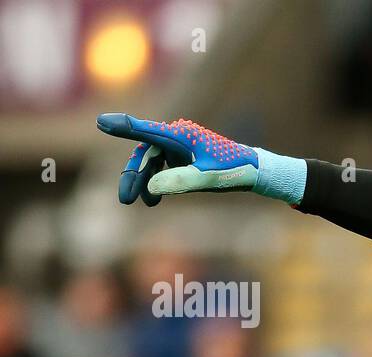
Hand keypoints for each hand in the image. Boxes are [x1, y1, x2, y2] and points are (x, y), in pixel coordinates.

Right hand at [96, 113, 303, 205]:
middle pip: (144, 153)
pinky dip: (156, 181)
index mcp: (181, 135)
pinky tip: (153, 199)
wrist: (254, 170)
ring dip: (144, 181)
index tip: (101, 122)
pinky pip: (161, 166)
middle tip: (125, 199)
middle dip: (133, 176)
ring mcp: (179, 145)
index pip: (145, 131)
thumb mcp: (207, 178)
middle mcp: (177, 136)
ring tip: (145, 203)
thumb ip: (180, 181)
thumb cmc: (233, 171)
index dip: (123, 127)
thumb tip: (151, 186)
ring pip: (151, 162)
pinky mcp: (183, 154)